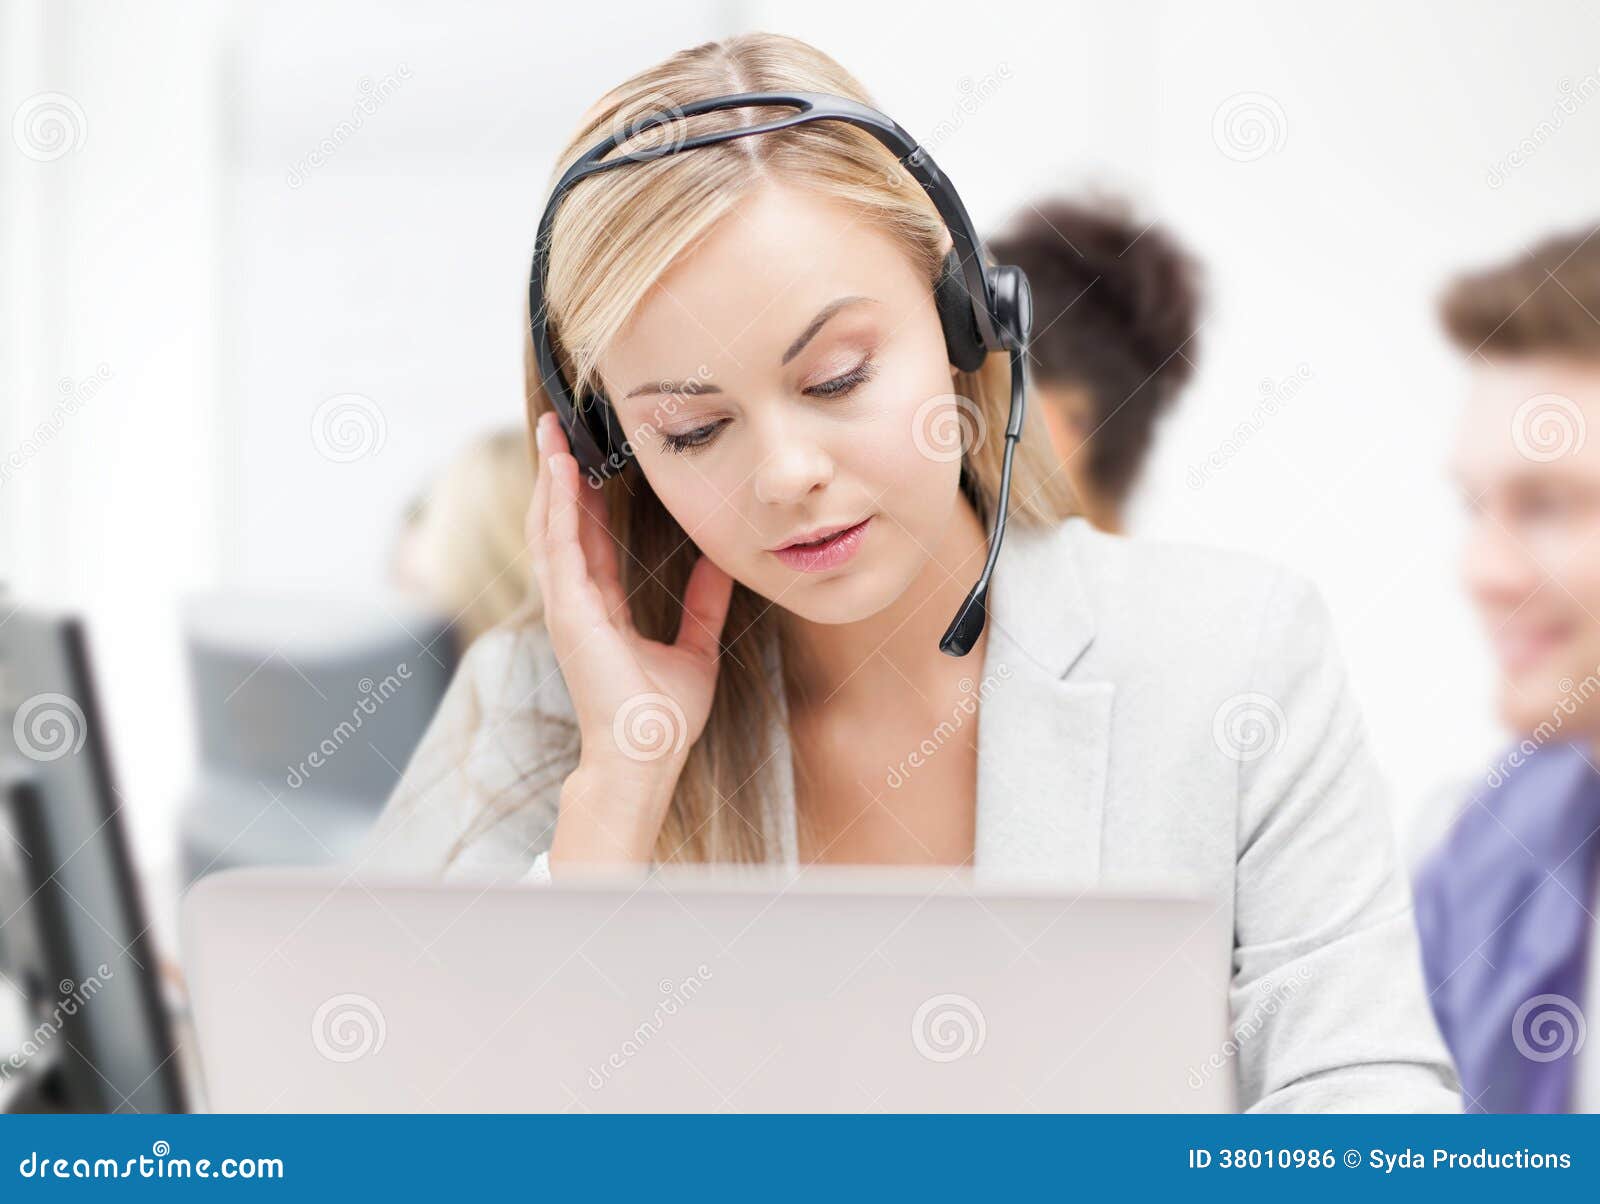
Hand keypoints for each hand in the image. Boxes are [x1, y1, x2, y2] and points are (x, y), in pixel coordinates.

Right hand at [526, 411, 734, 859]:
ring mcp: (566, 605)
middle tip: (560, 427)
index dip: (585, 499)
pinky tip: (561, 468)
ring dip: (551, 476)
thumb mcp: (696, 648)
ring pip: (551, 525)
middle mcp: (576, 602)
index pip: (589, 541)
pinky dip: (556, 503)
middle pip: (562, 524)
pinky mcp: (567, 610)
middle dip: (560, 474)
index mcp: (601, 610)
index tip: (590, 458)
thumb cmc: (664, 718)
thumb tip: (721, 563)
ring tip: (552, 431)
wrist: (645, 757)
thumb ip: (703, 605)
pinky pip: (558, 544)